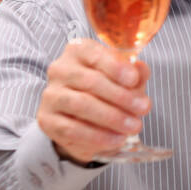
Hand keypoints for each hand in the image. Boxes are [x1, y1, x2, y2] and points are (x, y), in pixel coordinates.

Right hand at [36, 40, 150, 165]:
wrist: (85, 120)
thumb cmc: (108, 90)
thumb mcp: (125, 79)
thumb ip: (135, 74)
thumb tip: (141, 69)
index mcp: (78, 51)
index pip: (95, 55)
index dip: (116, 67)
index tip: (134, 80)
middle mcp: (60, 69)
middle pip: (90, 81)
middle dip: (121, 96)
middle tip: (143, 108)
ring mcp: (50, 94)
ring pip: (81, 104)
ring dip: (112, 117)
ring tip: (134, 126)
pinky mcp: (46, 119)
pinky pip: (72, 129)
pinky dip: (97, 135)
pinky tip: (117, 139)